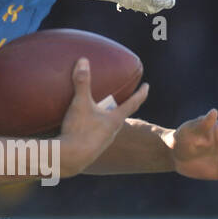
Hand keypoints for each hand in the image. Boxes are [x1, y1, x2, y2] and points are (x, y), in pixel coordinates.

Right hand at [58, 58, 146, 175]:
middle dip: (123, 106)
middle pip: (121, 116)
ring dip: (108, 118)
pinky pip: (96, 134)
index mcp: (114, 120)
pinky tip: (84, 128)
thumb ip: (82, 82)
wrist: (70, 158)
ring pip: (109, 127)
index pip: (133, 103)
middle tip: (124, 98)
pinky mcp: (91, 148)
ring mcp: (102, 142)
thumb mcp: (80, 104)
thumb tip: (83, 60)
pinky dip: (94, 127)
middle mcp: (112, 131)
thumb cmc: (80, 130)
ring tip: (102, 112)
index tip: (147, 86)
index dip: (141, 93)